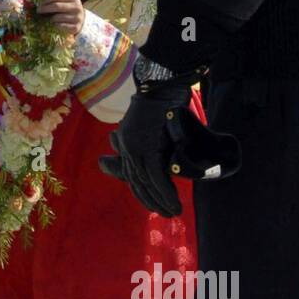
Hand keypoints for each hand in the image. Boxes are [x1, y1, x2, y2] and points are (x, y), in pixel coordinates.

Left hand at [36, 0, 84, 34]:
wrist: (83, 23)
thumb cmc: (70, 12)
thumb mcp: (68, 4)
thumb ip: (58, 1)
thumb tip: (40, 3)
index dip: (46, 0)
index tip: (39, 4)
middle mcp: (77, 7)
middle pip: (56, 6)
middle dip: (45, 8)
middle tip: (38, 11)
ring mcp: (77, 18)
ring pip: (57, 17)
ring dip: (50, 19)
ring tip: (50, 19)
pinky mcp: (76, 27)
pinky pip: (60, 26)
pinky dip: (55, 25)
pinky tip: (56, 25)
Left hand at [98, 78, 194, 216]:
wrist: (163, 85)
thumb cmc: (160, 102)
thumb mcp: (148, 125)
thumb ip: (146, 144)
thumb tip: (149, 156)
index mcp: (125, 141)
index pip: (131, 174)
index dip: (143, 193)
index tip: (155, 205)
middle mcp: (127, 147)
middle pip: (137, 182)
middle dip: (151, 201)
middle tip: (166, 214)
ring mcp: (136, 148)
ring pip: (147, 183)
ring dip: (161, 200)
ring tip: (173, 212)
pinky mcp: (148, 147)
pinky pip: (156, 176)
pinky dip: (165, 192)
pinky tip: (174, 202)